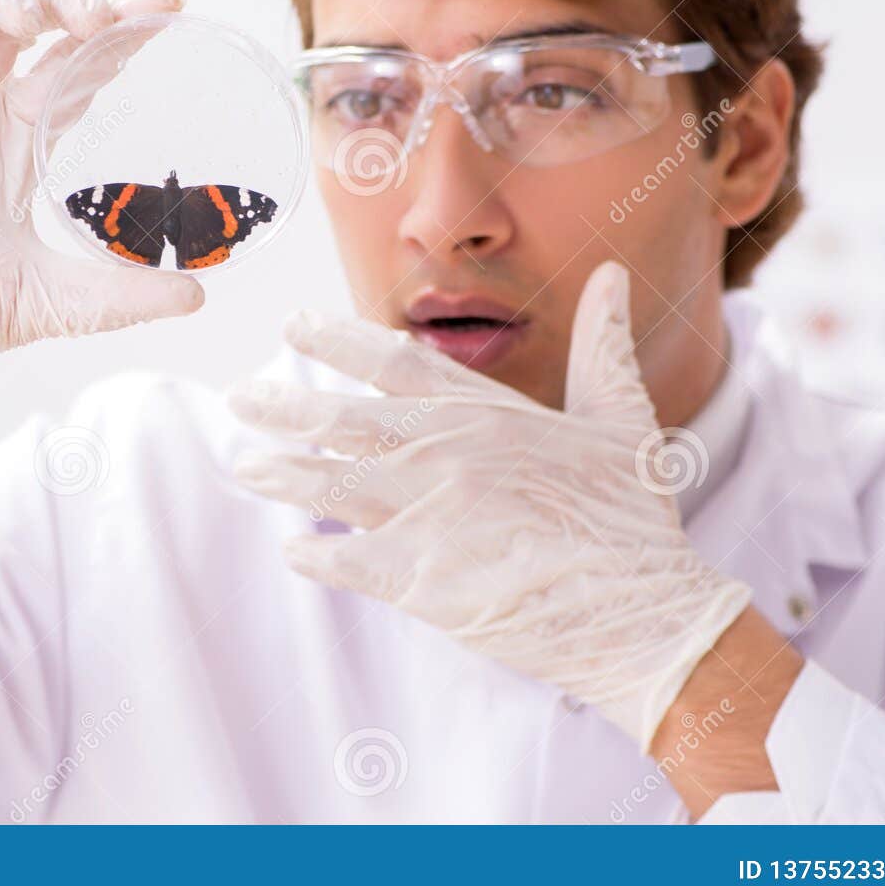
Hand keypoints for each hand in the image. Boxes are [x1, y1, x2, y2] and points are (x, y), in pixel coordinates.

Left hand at [227, 260, 750, 749]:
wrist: (644, 611)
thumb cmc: (634, 517)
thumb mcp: (622, 417)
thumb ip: (602, 344)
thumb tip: (614, 274)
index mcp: (484, 412)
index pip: (390, 361)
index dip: (334, 339)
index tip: (292, 324)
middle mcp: (445, 454)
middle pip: (341, 420)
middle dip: (283, 405)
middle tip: (240, 395)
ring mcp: (428, 516)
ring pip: (331, 485)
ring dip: (282, 474)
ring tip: (242, 464)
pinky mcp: (422, 580)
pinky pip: (348, 562)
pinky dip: (315, 555)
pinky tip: (291, 549)